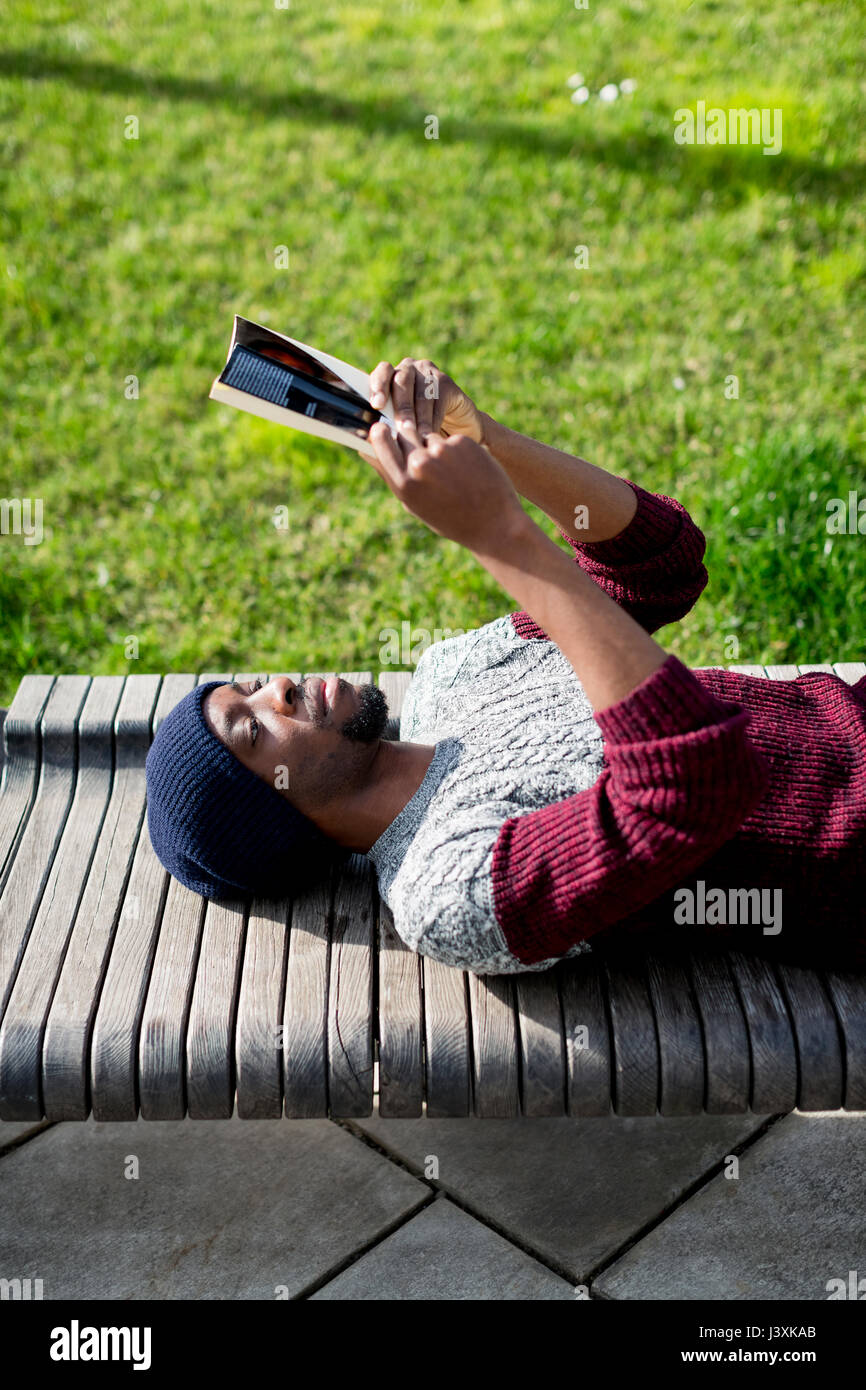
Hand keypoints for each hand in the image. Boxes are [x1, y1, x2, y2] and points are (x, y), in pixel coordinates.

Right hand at [361, 421, 527, 552]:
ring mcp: (442, 451)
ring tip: (452, 473)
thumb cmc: (451, 519)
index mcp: (404, 484)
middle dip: (406, 436)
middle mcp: (420, 464)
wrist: (494, 525)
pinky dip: (456, 450)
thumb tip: (365, 450)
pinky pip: (451, 439)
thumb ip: (393, 476)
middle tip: (418, 446)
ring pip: (428, 435)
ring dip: (434, 446)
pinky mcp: (463, 442)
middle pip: (402, 434)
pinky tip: (467, 469)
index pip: (380, 444)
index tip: (380, 429)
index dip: (380, 434)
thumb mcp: (415, 504)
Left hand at [367, 357, 484, 442]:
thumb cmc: (415, 439)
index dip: (378, 386)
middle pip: (401, 381)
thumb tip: (365, 437)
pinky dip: (435, 419)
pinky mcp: (446, 382)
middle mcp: (407, 370)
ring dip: (419, 418)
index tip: (376, 405)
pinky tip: (433, 435)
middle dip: (401, 408)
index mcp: (389, 378)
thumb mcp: (397, 436)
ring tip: (418, 437)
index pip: (381, 374)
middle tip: (403, 429)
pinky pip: (439, 398)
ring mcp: (427, 373)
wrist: (450, 441)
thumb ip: (381, 433)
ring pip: (421, 393)